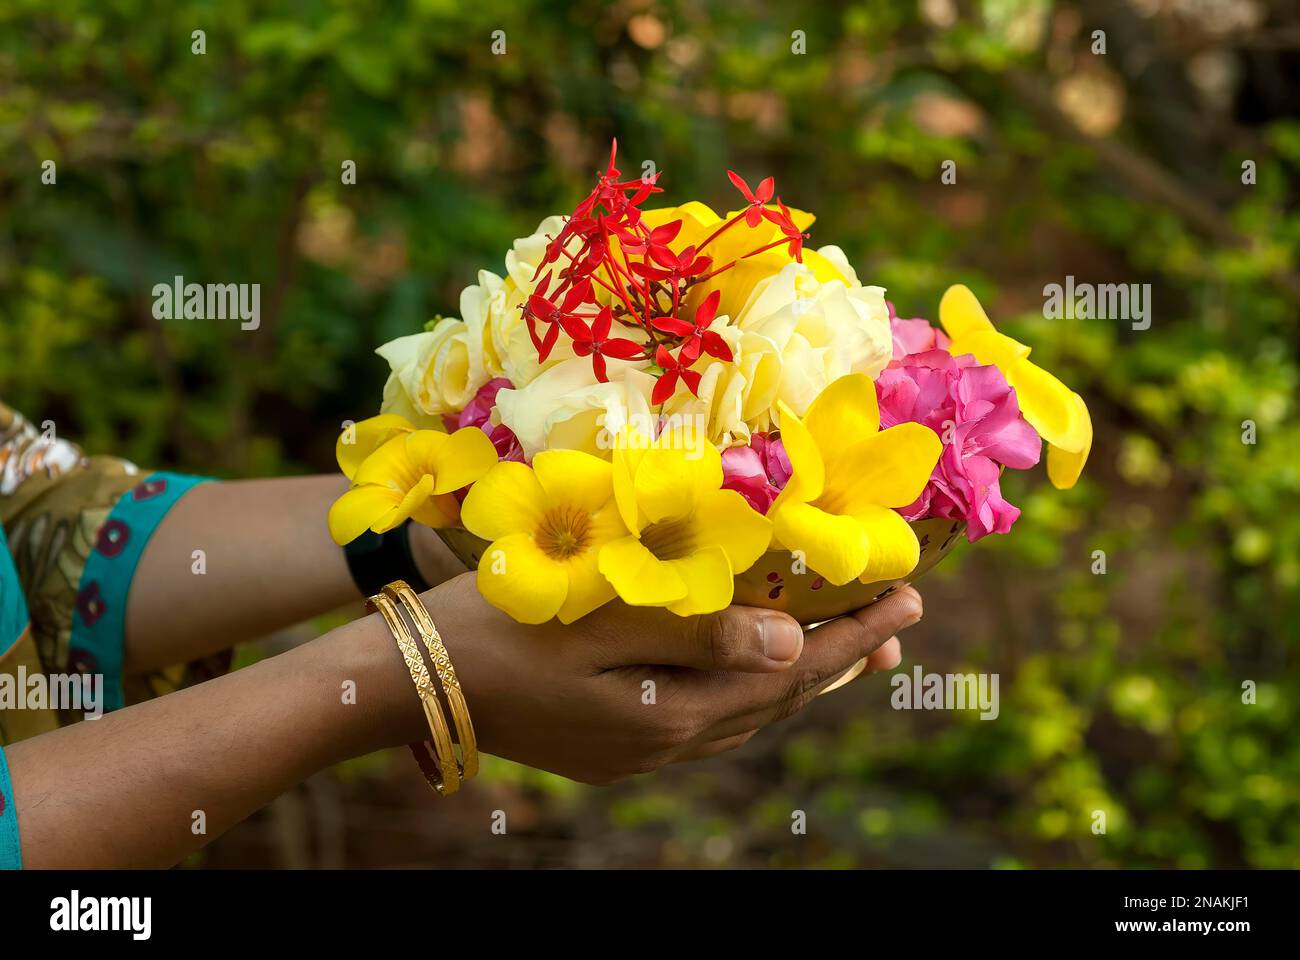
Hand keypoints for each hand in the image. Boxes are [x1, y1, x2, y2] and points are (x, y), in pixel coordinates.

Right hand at [422, 573, 923, 783]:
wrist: (412, 680)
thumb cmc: (500, 625)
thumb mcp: (599, 615)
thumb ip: (699, 629)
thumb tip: (793, 645)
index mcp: (667, 712)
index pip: (785, 673)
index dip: (850, 637)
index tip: (908, 604)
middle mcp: (662, 744)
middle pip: (774, 703)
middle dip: (839, 662)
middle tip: (895, 628)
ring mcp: (635, 754)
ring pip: (744, 719)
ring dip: (796, 683)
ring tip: (843, 652)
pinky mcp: (611, 749)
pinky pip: (706, 724)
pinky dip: (748, 696)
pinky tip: (752, 675)